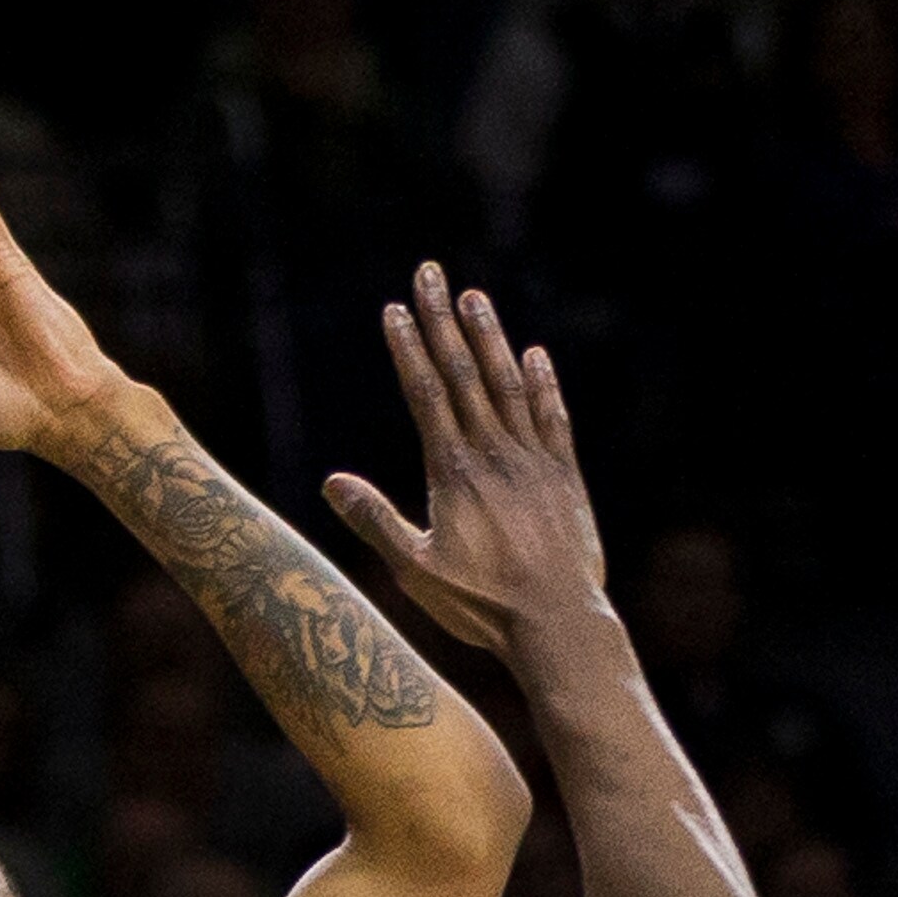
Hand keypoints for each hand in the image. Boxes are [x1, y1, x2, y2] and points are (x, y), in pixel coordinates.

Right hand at [324, 264, 603, 657]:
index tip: (395, 309)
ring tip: (475, 298)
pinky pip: (553, 418)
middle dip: (442, 320)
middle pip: (464, 373)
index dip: (409, 349)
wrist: (557, 623)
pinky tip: (535, 355)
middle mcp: (494, 453)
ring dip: (490, 338)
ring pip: (509, 384)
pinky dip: (543, 384)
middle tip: (430, 273)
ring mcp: (534, 461)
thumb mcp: (416, 571)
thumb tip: (332, 483)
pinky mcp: (565, 478)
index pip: (426, 394)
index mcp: (453, 471)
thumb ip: (376, 521)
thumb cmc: (482, 606)